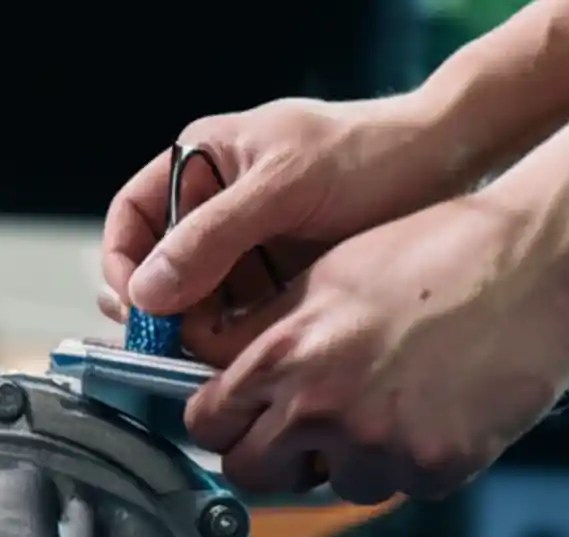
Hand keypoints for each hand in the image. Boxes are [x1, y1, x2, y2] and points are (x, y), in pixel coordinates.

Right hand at [100, 95, 474, 365]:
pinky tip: (253, 351)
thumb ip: (212, 236)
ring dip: (201, 331)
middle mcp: (211, 208)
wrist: (447, 164)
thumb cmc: (369, 152)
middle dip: (162, 309)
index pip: (130, 220)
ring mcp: (242, 247)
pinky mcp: (272, 280)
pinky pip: (236, 317)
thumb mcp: (285, 187)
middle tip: (177, 343)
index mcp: (198, 164)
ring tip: (224, 352)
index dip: (122, 266)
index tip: (136, 308)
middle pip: (156, 271)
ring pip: (194, 301)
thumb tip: (146, 290)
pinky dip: (237, 339)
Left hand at [184, 192, 568, 503]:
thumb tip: (212, 362)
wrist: (537, 263)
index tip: (234, 419)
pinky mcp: (434, 468)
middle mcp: (320, 408)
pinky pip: (398, 487)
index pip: (206, 423)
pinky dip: (406, 461)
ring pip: (329, 486)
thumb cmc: (435, 254)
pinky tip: (426, 410)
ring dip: (345, 460)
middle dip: (268, 456)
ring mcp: (378, 444)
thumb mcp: (323, 275)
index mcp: (281, 355)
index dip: (220, 422)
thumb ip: (260, 328)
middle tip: (298, 430)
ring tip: (383, 403)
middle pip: (250, 473)